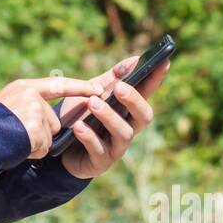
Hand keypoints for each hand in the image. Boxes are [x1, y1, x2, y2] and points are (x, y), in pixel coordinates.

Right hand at [0, 76, 105, 159]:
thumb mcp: (5, 107)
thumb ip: (25, 106)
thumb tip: (45, 119)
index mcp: (22, 87)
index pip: (57, 85)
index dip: (78, 87)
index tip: (98, 89)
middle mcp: (29, 95)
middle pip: (52, 119)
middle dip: (41, 133)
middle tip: (16, 134)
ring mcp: (33, 111)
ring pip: (49, 134)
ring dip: (35, 143)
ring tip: (14, 140)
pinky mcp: (35, 128)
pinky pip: (43, 147)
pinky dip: (32, 152)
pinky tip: (17, 147)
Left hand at [58, 56, 169, 179]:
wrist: (57, 146)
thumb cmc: (79, 116)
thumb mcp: (91, 93)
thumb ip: (111, 79)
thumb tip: (135, 59)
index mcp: (128, 110)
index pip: (147, 93)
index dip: (156, 79)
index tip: (165, 62)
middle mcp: (128, 128)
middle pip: (143, 116)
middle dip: (134, 101)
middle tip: (120, 87)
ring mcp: (116, 147)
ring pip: (123, 133)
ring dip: (108, 116)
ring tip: (92, 103)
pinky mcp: (100, 163)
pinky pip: (98, 150)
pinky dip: (89, 137)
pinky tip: (78, 126)